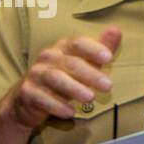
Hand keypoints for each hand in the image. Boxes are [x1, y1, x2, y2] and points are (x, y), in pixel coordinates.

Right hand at [5, 26, 121, 130]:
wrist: (28, 100)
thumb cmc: (63, 79)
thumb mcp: (82, 64)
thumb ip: (99, 49)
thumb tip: (116, 30)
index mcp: (62, 48)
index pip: (77, 43)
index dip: (93, 49)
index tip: (108, 57)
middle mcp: (47, 58)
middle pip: (70, 62)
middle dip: (90, 74)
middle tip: (107, 85)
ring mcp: (36, 74)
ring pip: (55, 78)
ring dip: (74, 88)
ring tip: (90, 98)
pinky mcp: (27, 92)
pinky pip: (42, 98)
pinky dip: (56, 105)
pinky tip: (70, 112)